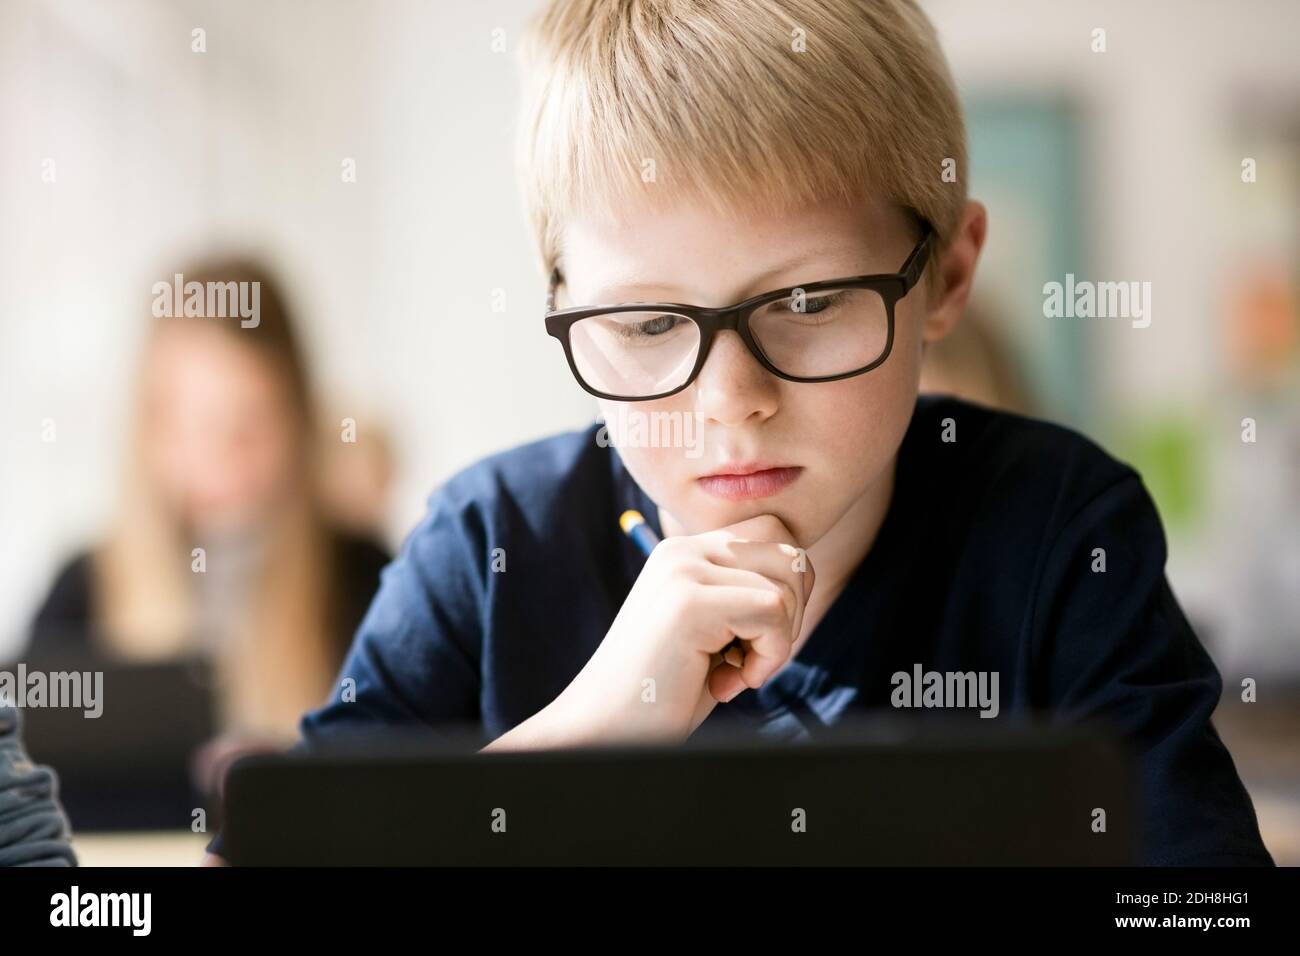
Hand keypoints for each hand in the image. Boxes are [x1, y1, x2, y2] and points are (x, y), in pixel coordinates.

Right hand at [551, 513, 814, 744]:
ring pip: (787, 586)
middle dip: (791, 613)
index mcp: (685, 552)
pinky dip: (767, 659)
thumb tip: (803, 568)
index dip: (786, 592)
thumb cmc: (666, 691)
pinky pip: (773, 613)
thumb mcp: (713, 630)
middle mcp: (682, 551)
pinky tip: (726, 684)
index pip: (774, 536)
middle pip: (789, 554)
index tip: (749, 640)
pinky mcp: (687, 602)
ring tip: (730, 672)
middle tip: (747, 658)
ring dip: (776, 643)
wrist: (605, 729)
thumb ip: (745, 592)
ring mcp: (682, 571)